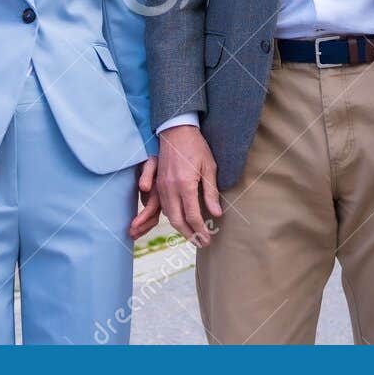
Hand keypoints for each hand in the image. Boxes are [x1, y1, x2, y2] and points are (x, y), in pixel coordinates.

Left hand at [129, 157, 160, 240]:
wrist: (170, 154)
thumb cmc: (159, 158)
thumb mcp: (152, 162)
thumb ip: (147, 173)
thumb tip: (143, 187)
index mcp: (162, 190)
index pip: (152, 208)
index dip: (143, 218)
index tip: (133, 226)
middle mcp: (164, 198)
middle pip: (154, 217)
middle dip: (143, 227)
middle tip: (130, 234)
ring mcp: (163, 200)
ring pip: (154, 218)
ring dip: (143, 228)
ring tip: (132, 235)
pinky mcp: (160, 200)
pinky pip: (153, 214)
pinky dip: (145, 222)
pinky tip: (137, 230)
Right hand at [156, 124, 221, 245]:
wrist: (176, 131)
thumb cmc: (196, 147)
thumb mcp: (209, 168)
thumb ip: (211, 192)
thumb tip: (216, 214)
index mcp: (185, 184)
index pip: (192, 215)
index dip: (200, 230)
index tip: (207, 239)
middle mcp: (170, 188)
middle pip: (177, 220)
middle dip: (188, 234)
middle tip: (200, 243)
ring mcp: (161, 186)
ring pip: (167, 215)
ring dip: (179, 228)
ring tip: (191, 235)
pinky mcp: (157, 184)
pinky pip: (162, 206)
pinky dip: (170, 216)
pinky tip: (180, 220)